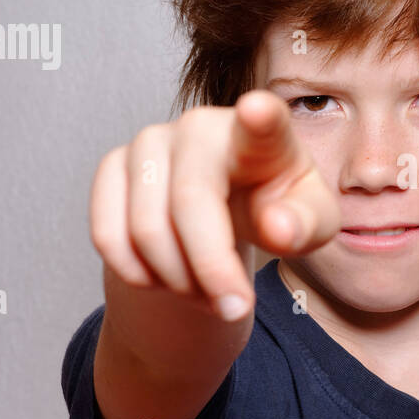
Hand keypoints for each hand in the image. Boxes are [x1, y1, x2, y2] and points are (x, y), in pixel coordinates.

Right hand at [89, 90, 339, 320]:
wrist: (231, 207)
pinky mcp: (112, 166)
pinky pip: (108, 236)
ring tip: (206, 288)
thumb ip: (305, 226)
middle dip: (210, 272)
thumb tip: (278, 227)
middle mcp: (200, 126)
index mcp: (262, 136)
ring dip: (178, 281)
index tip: (258, 111)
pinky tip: (168, 275)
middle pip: (190, 206)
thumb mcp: (310, 224)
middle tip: (234, 306)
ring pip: (145, 230)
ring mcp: (149, 141)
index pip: (264, 122)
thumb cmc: (278, 208)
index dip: (260, 118)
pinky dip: (139, 275)